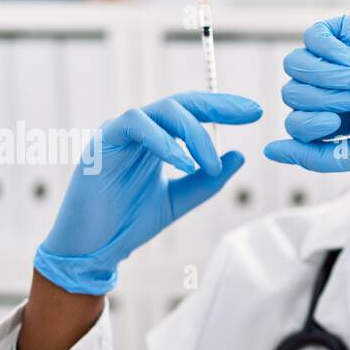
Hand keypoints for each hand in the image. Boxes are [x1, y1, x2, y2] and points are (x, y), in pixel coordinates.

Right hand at [34, 91, 262, 294]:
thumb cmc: (129, 222)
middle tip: (249, 112)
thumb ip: (207, 180)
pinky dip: (163, 142)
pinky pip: (136, 126)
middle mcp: (139, 130)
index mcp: (157, 140)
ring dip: (194, 134)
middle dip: (218, 105)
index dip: (223, 108)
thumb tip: (239, 154)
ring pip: (163, 111)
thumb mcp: (180, 200)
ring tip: (210, 166)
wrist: (94, 247)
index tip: (254, 112)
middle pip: (182, 103)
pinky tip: (184, 164)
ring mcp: (120, 133)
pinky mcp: (102, 142)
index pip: (193, 113)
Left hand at [264, 14, 349, 172]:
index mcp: (337, 118)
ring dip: (324, 75)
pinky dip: (328, 51)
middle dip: (320, 99)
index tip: (339, 122)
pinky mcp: (347, 30)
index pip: (295, 121)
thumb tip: (271, 151)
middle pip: (291, 93)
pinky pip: (312, 36)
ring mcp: (338, 58)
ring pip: (295, 64)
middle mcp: (333, 89)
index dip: (308, 123)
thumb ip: (316, 158)